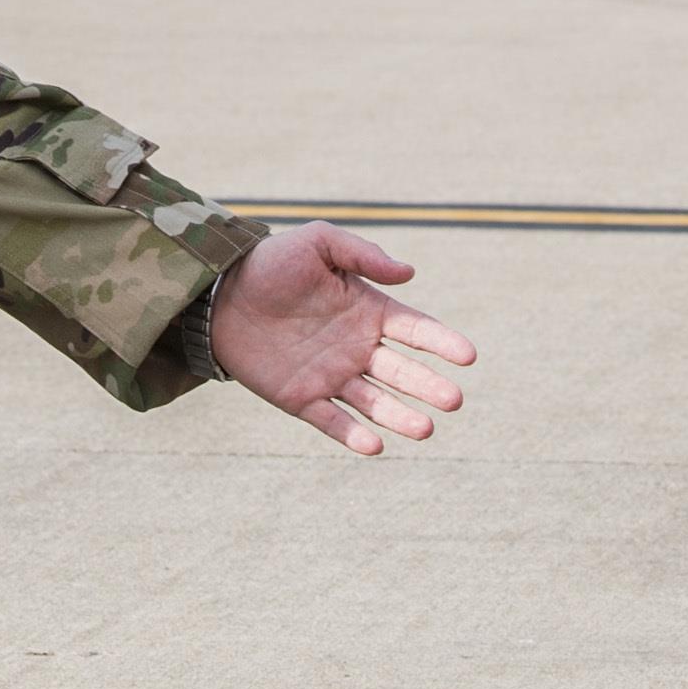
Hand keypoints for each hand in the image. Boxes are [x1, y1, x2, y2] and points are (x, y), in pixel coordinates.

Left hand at [206, 223, 474, 456]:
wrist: (219, 293)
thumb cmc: (272, 263)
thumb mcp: (318, 242)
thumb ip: (363, 254)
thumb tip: (409, 273)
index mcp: (369, 311)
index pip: (415, 330)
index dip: (442, 343)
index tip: (468, 356)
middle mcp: (357, 348)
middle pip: (403, 371)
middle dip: (429, 386)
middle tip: (453, 400)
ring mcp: (331, 376)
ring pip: (375, 402)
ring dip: (400, 417)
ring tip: (425, 429)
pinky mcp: (301, 398)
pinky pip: (331, 420)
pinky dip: (353, 434)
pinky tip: (375, 446)